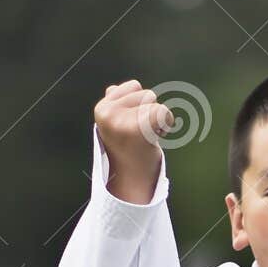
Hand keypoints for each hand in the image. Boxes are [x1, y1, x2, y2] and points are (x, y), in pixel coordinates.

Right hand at [94, 79, 174, 203]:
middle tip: (140, 136)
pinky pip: (164, 113)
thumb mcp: (117, 125)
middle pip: (146, 93)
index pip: (135, 86)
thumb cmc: (129, 150)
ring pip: (155, 102)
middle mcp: (107, 113)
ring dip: (156, 121)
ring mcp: (121, 122)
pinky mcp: (137, 130)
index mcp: (101, 108)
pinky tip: (155, 140)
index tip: (133, 127)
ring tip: (145, 139)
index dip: (141, 106)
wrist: (133, 180)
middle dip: (149, 113)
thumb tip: (112, 88)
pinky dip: (166, 125)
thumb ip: (116, 105)